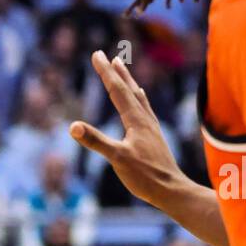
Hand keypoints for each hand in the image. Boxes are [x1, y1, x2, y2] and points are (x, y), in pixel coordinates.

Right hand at [69, 51, 180, 205]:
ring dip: (128, 82)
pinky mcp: (153, 137)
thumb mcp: (117, 158)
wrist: (172, 190)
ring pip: (138, 97)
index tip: (96, 54)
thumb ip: (96, 141)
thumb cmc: (145, 176)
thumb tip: (73, 126)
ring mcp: (151, 127)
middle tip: (106, 56)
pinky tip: (140, 101)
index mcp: (136, 120)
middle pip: (128, 89)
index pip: (117, 90)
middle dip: (116, 72)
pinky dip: (138, 98)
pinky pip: (144, 109)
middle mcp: (145, 119)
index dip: (105, 72)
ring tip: (123, 69)